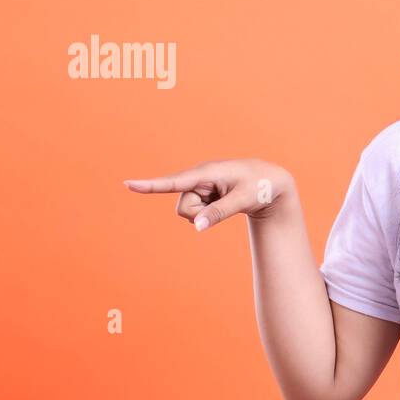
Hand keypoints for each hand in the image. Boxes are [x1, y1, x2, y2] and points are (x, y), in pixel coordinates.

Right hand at [123, 158, 293, 230]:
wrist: (272, 182)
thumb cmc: (259, 186)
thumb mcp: (242, 200)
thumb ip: (219, 213)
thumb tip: (197, 226)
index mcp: (207, 172)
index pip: (174, 181)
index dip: (151, 185)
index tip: (128, 184)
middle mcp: (199, 177)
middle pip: (183, 206)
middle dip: (199, 213)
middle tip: (227, 202)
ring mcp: (200, 184)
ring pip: (188, 210)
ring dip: (205, 212)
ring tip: (226, 199)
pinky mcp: (203, 192)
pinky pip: (196, 211)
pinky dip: (208, 212)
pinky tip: (223, 200)